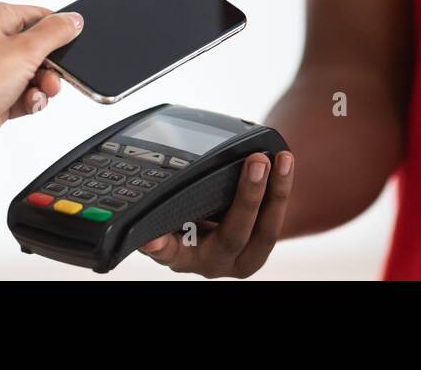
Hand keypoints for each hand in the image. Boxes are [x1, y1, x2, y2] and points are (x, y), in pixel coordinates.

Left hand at [0, 3, 82, 176]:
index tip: (70, 43)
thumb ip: (55, 32)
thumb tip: (73, 19)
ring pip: (34, 74)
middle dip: (51, 66)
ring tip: (38, 93)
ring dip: (42, 86)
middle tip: (52, 76)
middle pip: (38, 48)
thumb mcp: (26, 49)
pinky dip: (30, 100)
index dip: (56, 30)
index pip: (37, 15)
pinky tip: (27, 104)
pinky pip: (24, 93)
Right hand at [140, 150, 293, 277]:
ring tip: (280, 159)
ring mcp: (241, 256)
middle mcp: (210, 260)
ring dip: (275, 190)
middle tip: (254, 163)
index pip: (169, 252)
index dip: (162, 247)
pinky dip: (282, 189)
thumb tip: (135, 171)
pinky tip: (285, 162)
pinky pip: (276, 219)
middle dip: (247, 199)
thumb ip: (166, 205)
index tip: (152, 239)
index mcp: (180, 254)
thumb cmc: (187, 217)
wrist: (220, 227)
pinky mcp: (262, 245)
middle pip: (231, 237)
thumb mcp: (171, 215)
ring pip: (264, 229)